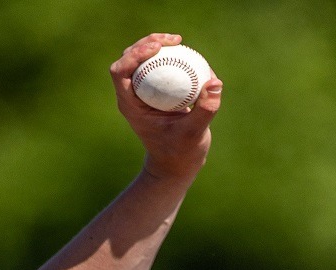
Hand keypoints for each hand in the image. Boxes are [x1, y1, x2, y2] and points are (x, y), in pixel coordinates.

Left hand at [109, 33, 221, 184]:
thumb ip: (205, 109)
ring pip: (142, 60)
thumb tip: (215, 82)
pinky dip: (170, 57)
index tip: (158, 48)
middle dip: (146, 43)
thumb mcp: (194, 133)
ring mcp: (142, 93)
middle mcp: (132, 96)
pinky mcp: (155, 92)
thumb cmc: (181, 153)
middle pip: (128, 59)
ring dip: (156, 45)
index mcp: (131, 105)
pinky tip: (186, 52)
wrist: (177, 163)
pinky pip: (158, 67)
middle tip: (172, 40)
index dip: (135, 54)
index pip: (120, 72)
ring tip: (178, 41)